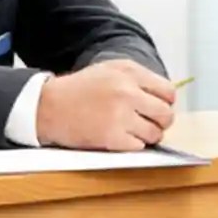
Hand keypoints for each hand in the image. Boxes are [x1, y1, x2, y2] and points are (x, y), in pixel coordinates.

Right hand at [35, 59, 176, 150]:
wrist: (49, 106)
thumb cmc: (79, 89)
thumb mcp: (109, 70)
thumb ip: (138, 79)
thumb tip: (166, 97)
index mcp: (129, 73)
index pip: (168, 92)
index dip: (165, 103)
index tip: (156, 108)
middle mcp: (127, 92)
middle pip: (166, 115)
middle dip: (160, 122)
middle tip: (149, 123)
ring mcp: (120, 115)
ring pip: (155, 134)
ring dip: (147, 136)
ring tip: (132, 131)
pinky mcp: (112, 137)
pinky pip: (139, 146)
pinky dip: (132, 145)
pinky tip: (120, 137)